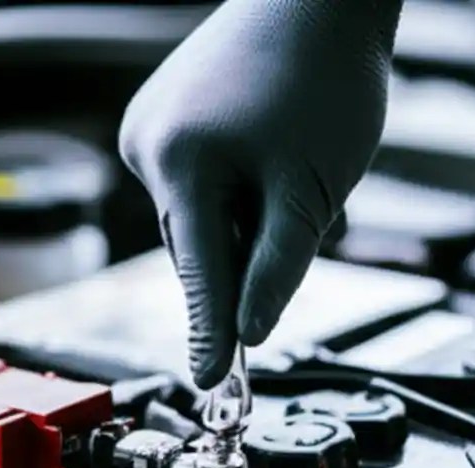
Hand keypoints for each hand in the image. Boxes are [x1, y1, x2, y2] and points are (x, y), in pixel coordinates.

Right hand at [119, 0, 402, 387]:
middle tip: (307, 212)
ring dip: (248, 216)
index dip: (211, 332)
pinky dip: (237, 187)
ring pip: (201, 213)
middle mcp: (149, 143)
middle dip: (250, 248)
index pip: (198, 273)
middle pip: (200, 243)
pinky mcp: (163, 113)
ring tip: (296, 168)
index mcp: (180, 162)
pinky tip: (273, 155)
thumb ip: (278, 267)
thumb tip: (248, 332)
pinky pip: (199, 179)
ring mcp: (151, 124)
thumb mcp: (311, 189)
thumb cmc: (325, 80)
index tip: (211, 381)